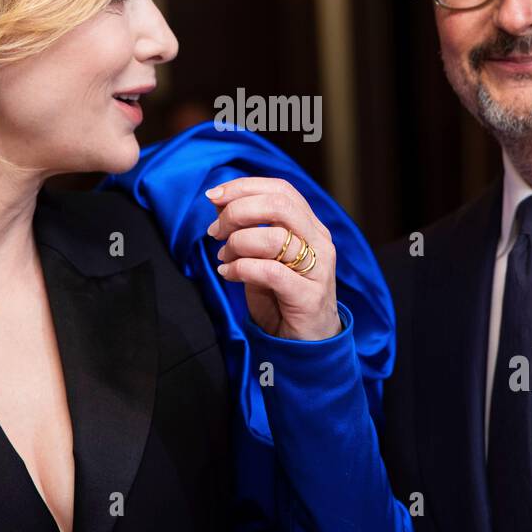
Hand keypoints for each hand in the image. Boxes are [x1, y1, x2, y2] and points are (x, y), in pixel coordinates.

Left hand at [205, 176, 341, 340]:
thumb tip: (219, 201)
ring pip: (273, 237)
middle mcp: (319, 241)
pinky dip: (241, 269)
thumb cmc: (281, 298)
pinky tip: (228, 275)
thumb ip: (246, 230)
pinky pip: (269, 272)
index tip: (213, 195)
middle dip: (237, 211)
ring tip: (224, 258)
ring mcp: (318, 268)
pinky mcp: (309, 295)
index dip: (244, 187)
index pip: (280, 189)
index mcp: (310, 226)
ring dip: (237, 244)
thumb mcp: (261, 258)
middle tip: (215, 231)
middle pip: (278, 204)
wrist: (306, 345)